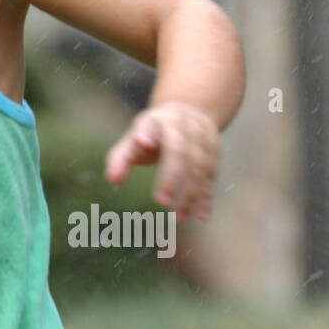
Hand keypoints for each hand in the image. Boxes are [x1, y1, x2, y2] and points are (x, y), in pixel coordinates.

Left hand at [104, 102, 219, 221]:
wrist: (187, 111)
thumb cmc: (151, 134)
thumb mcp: (133, 141)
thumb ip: (120, 159)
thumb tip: (113, 180)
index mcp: (156, 120)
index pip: (151, 126)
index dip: (147, 134)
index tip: (141, 143)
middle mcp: (181, 124)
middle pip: (178, 150)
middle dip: (171, 176)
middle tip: (161, 202)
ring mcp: (201, 134)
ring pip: (199, 165)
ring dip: (191, 193)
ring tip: (180, 218)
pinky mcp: (215, 147)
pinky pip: (212, 173)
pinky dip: (206, 195)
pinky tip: (201, 215)